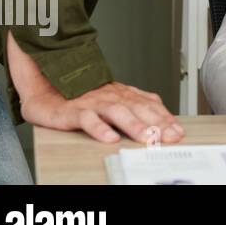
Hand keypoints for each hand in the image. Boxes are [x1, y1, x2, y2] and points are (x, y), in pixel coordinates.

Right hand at [6, 31, 183, 143]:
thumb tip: (163, 116)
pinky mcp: (73, 110)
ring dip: (134, 125)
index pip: (150, 106)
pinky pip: (87, 119)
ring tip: (147, 138)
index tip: (179, 131)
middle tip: (170, 136)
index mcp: (123, 95)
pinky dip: (99, 128)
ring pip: (117, 113)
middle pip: (139, 109)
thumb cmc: (81, 96)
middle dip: (157, 123)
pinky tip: (109, 138)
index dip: (165, 118)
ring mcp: (93, 102)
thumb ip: (135, 106)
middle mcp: (111, 97)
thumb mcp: (112, 99)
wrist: (46, 86)